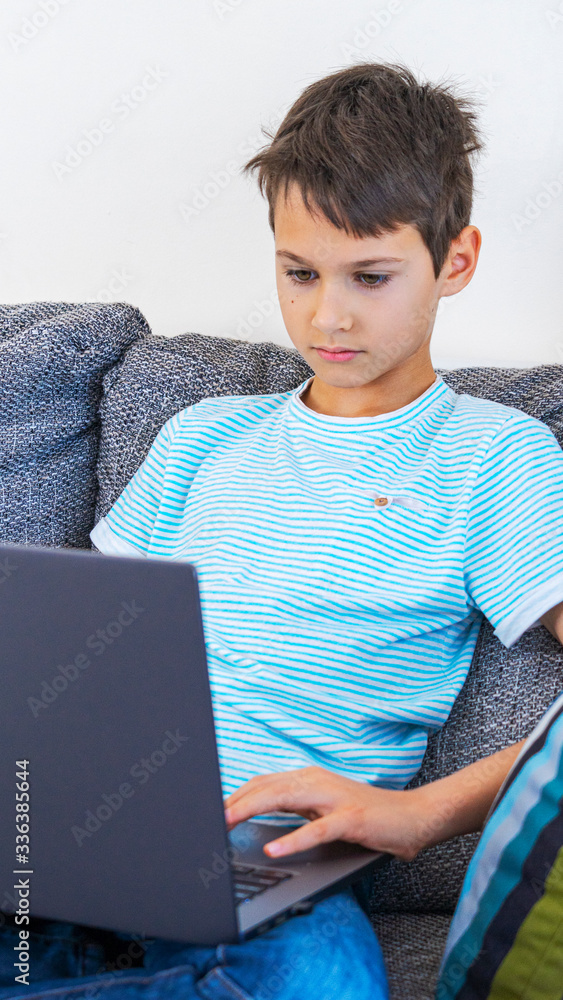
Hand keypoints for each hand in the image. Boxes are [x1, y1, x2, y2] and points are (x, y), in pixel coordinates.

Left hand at [223, 765, 426, 860]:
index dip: (234, 795)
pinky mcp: (352, 818)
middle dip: (233, 801)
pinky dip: (293, 839)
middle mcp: (318, 782)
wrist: (414, 817)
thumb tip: (258, 823)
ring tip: (226, 823)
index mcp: (309, 779)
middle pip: (267, 787)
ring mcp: (335, 798)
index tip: (208, 809)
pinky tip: (273, 848)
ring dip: (251, 809)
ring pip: (285, 798)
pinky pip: (317, 829)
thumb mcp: (324, 811)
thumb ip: (297, 812)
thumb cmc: (367, 818)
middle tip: (205, 817)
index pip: (262, 783)